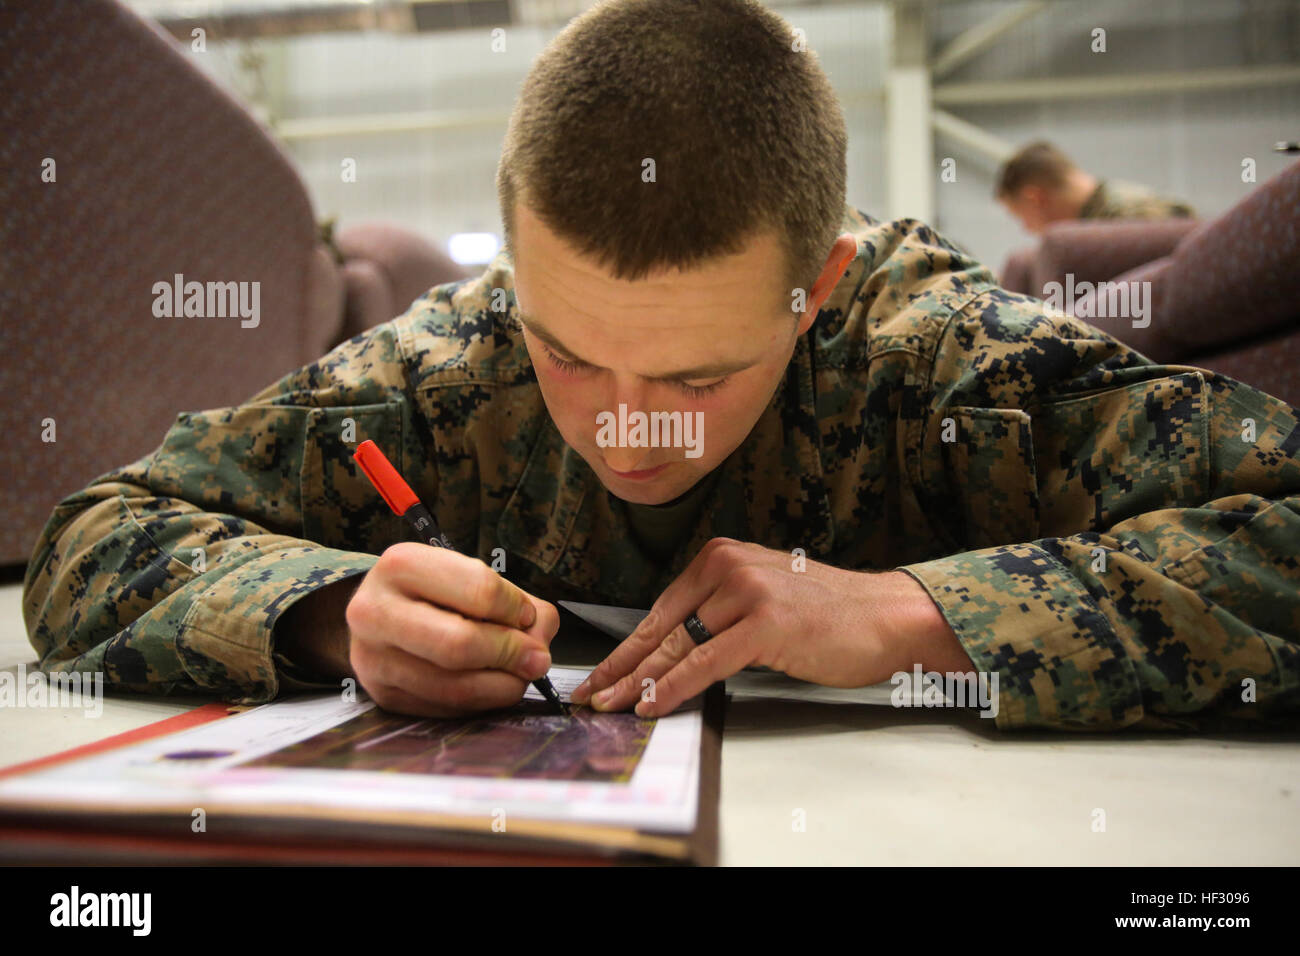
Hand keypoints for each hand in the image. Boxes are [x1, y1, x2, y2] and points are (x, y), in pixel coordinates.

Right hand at [343, 543, 558, 715]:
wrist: (380, 615)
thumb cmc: (436, 593)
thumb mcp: (471, 577)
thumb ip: (517, 604)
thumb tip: (537, 650)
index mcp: (402, 565)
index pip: (478, 589)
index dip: (515, 608)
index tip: (527, 616)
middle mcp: (375, 611)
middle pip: (459, 644)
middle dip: (510, 653)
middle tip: (537, 658)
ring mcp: (373, 659)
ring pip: (454, 686)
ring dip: (503, 686)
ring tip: (519, 675)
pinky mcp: (383, 696)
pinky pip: (446, 708)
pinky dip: (481, 702)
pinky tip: (490, 687)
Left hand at [570, 538, 968, 716]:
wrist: (885, 614)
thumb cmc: (828, 613)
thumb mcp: (762, 597)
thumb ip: (718, 612)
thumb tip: (670, 652)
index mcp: (722, 556)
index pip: (661, 609)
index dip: (627, 647)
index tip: (600, 672)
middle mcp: (728, 565)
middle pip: (661, 626)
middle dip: (621, 666)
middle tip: (589, 693)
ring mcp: (746, 591)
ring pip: (678, 646)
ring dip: (638, 681)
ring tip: (610, 705)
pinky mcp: (764, 623)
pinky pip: (704, 662)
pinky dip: (673, 687)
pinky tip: (650, 703)